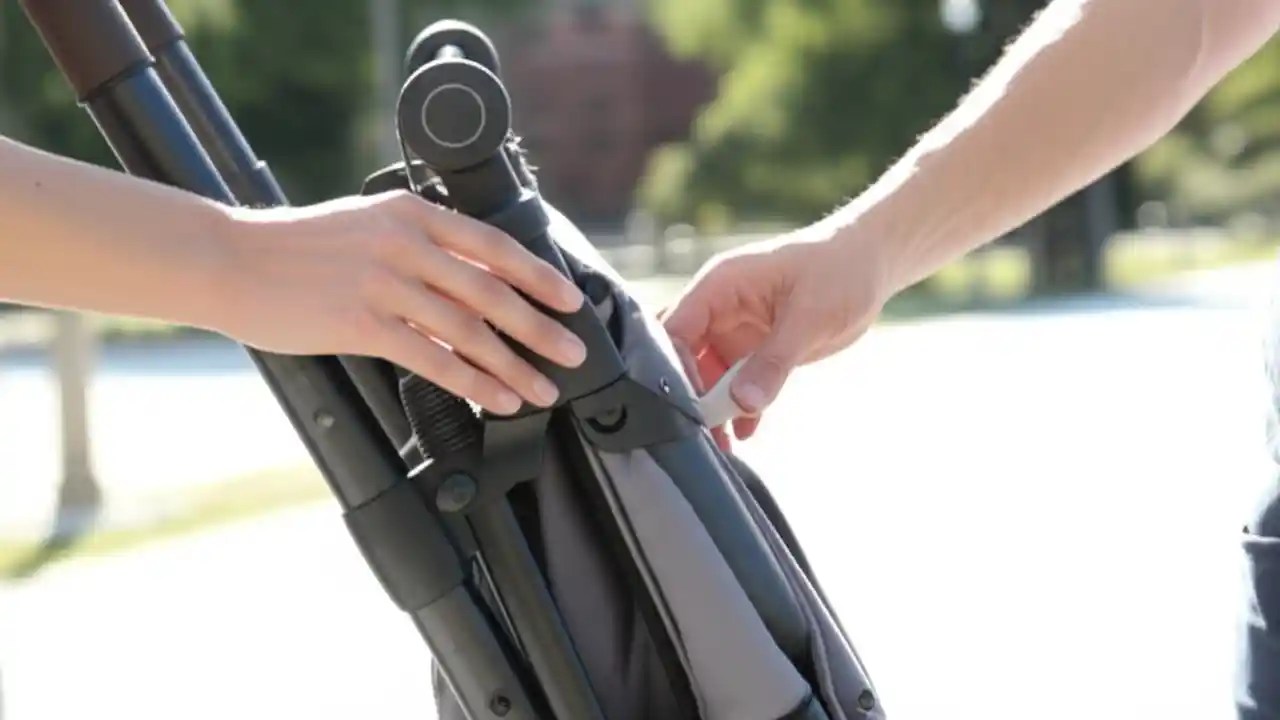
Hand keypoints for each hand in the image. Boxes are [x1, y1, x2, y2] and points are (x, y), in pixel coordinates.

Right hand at [214, 190, 586, 415]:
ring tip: (543, 389)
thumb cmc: (295, 248)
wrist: (229, 259)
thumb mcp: (365, 224)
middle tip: (573, 353)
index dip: (538, 276)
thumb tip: (470, 284)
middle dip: (540, 328)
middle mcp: (404, 242)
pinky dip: (473, 382)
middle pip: (492, 291)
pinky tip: (497, 398)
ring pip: (469, 330)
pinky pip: (434, 359)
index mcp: (411, 212)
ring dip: (514, 365)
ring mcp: (384, 282)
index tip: (570, 300)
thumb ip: (417, 245)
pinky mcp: (362, 322)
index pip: (493, 243)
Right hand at [663, 226, 890, 441]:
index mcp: (721, 285)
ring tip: (720, 445)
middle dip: (688, 393)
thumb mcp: (809, 317)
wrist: (871, 264)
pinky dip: (738, 408)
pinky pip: (737, 383)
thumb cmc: (839, 271)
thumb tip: (744, 402)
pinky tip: (745, 433)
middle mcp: (720, 307)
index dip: (673, 367)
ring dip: (713, 408)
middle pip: (685, 355)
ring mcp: (736, 329)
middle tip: (698, 432)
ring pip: (708, 374)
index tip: (685, 407)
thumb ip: (774, 361)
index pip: (676, 328)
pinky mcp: (755, 349)